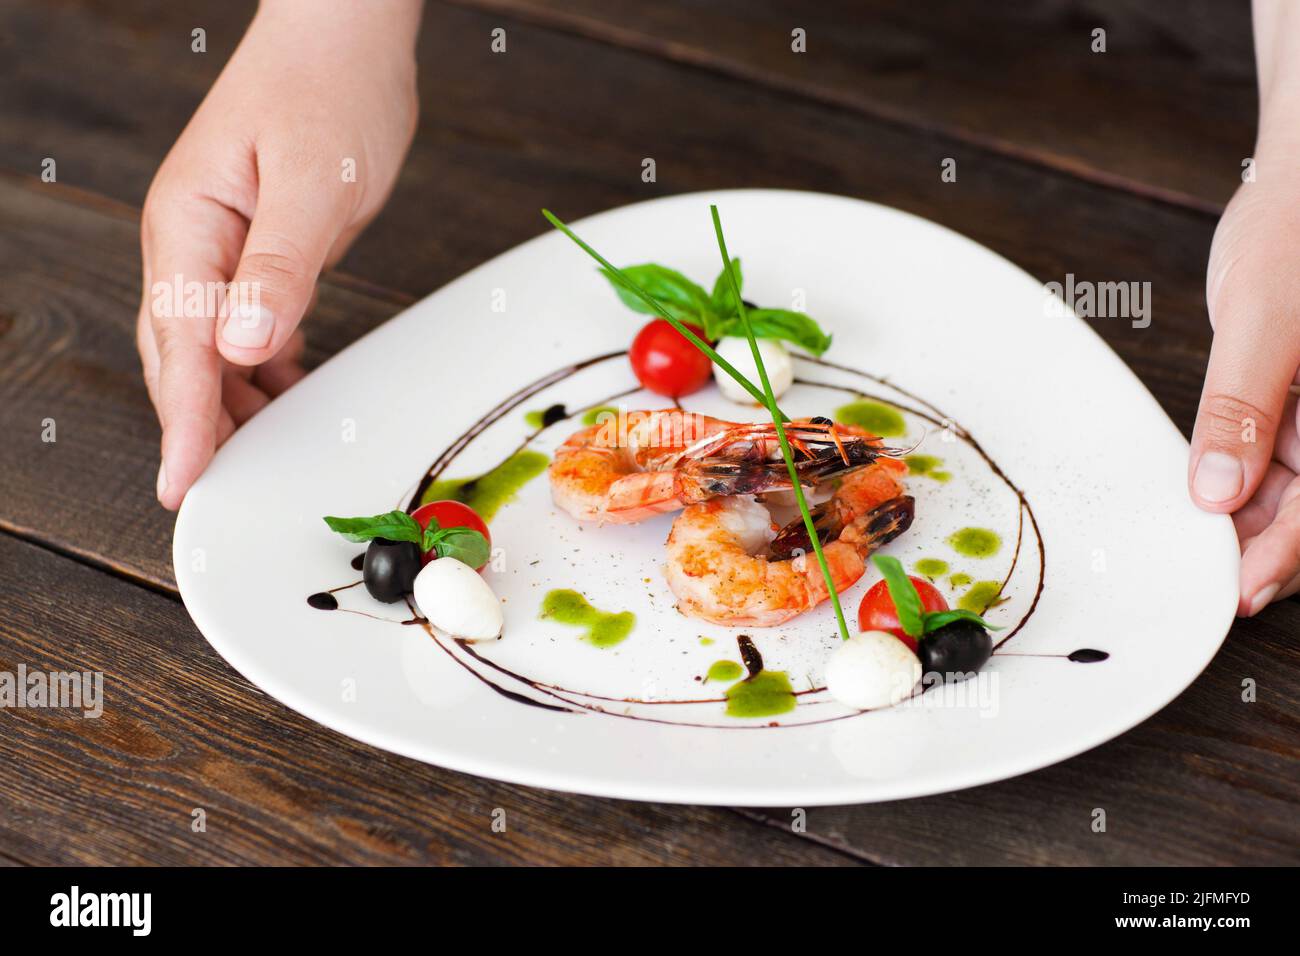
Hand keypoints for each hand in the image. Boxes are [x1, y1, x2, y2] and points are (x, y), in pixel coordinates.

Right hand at [138, 0, 420, 508]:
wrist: (344, 37)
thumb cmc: (329, 92)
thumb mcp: (315, 183)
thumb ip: (279, 267)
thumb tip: (241, 346)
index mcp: (191, 225)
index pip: (181, 342)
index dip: (184, 420)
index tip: (183, 482)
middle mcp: (194, 241)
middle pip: (181, 354)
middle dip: (196, 425)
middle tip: (216, 492)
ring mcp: (221, 246)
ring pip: (211, 348)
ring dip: (228, 403)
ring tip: (255, 457)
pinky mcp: (257, 250)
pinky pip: (246, 326)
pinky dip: (260, 370)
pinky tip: (281, 394)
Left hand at [1192, 143, 1299, 615]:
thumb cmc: (1298, 228)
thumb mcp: (1265, 321)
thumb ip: (1243, 409)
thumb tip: (1219, 493)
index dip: (1287, 553)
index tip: (1239, 592)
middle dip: (1270, 551)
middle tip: (1212, 589)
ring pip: (1298, 489)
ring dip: (1254, 524)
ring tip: (1201, 555)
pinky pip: (1279, 455)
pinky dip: (1245, 482)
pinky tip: (1208, 504)